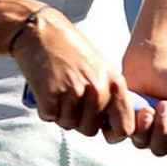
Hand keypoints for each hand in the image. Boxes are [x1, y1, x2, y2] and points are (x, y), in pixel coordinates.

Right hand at [13, 7, 134, 142]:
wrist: (41, 32)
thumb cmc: (72, 50)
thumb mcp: (101, 68)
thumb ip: (110, 95)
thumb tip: (113, 127)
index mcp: (115, 84)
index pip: (125, 128)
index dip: (114, 134)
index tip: (103, 128)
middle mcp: (97, 90)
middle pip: (90, 130)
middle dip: (79, 120)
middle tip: (70, 98)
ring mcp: (73, 93)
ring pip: (68, 124)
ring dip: (61, 114)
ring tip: (58, 90)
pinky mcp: (50, 95)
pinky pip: (49, 117)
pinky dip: (45, 109)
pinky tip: (46, 89)